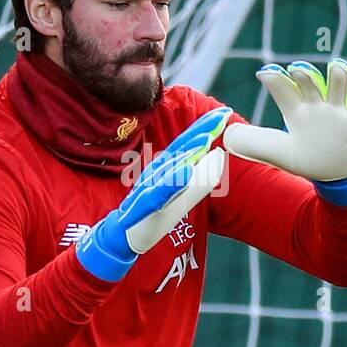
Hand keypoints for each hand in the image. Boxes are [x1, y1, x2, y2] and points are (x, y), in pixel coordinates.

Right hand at [75, 107, 230, 281]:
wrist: (120, 234)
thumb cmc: (151, 212)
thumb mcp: (179, 193)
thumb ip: (198, 177)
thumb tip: (218, 155)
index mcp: (165, 167)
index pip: (187, 143)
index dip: (205, 127)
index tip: (225, 112)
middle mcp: (156, 171)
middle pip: (180, 148)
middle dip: (201, 130)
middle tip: (222, 115)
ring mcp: (148, 187)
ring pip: (170, 167)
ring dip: (188, 151)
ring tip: (206, 138)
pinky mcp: (143, 206)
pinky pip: (158, 193)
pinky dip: (173, 182)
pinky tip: (187, 171)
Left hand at [224, 59, 346, 181]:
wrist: (334, 173)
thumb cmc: (305, 158)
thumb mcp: (279, 153)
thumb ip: (255, 143)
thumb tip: (228, 135)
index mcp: (296, 110)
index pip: (283, 89)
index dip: (274, 79)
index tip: (264, 73)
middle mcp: (316, 105)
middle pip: (311, 82)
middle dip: (305, 74)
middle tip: (298, 71)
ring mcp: (338, 110)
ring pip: (339, 85)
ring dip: (338, 75)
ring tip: (337, 68)